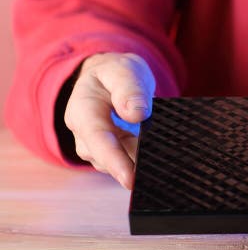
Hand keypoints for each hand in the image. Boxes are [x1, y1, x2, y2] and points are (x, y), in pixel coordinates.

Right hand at [64, 53, 154, 189]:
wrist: (110, 79)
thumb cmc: (115, 74)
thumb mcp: (123, 70)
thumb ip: (129, 88)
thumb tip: (136, 114)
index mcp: (82, 110)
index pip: (97, 139)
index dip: (113, 160)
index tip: (130, 178)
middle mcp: (85, 134)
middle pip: (106, 159)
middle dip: (131, 169)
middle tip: (158, 171)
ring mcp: (97, 148)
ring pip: (120, 164)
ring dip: (140, 165)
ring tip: (163, 160)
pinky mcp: (112, 154)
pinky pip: (129, 163)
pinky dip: (144, 162)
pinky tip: (160, 158)